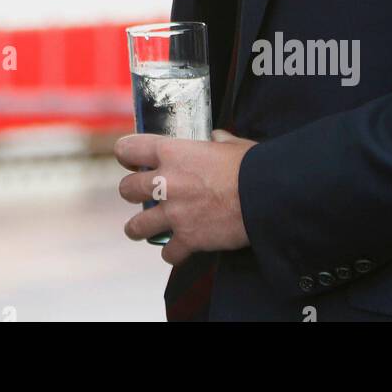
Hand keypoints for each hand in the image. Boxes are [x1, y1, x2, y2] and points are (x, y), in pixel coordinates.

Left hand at [116, 129, 256, 264]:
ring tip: (139, 229)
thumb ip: (216, 140)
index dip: (125, 154)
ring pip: (137, 225)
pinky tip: (178, 250)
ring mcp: (174, 213)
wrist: (266, 196)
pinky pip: (168, 253)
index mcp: (172, 152)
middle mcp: (165, 182)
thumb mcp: (229, 143)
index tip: (129, 159)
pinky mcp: (188, 238)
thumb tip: (215, 138)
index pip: (128, 148)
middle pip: (127, 189)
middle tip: (138, 194)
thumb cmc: (250, 165)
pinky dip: (173, 253)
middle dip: (131, 192)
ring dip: (138, 228)